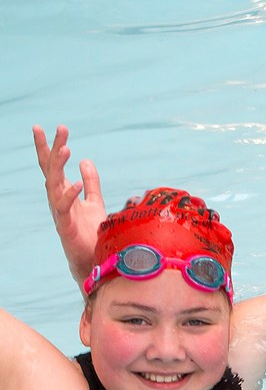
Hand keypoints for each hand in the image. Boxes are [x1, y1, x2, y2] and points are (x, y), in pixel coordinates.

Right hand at [33, 124, 105, 286]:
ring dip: (59, 167)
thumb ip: (91, 183)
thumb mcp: (94, 202)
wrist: (94, 262)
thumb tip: (86, 160)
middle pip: (51, 170)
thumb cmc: (92, 234)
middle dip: (53, 148)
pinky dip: (70, 195)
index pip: (53, 166)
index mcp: (64, 193)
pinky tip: (77, 183)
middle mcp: (58, 201)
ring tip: (66, 148)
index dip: (49, 147)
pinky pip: (64, 209)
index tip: (47, 127)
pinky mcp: (66, 228)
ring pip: (53, 185)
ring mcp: (60, 214)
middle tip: (60, 128)